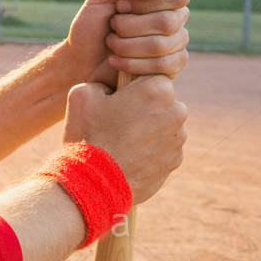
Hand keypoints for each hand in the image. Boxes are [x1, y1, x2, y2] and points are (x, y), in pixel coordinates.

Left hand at [60, 0, 190, 87]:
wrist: (81, 59)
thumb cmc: (92, 24)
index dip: (146, 3)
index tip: (120, 6)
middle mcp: (175, 16)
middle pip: (168, 22)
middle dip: (128, 27)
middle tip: (112, 26)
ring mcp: (177, 42)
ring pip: (161, 46)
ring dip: (125, 46)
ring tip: (111, 44)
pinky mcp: (172, 66)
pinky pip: (163, 66)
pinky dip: (132, 64)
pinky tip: (116, 61)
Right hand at [63, 77, 186, 203]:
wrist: (95, 183)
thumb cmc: (88, 134)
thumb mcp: (82, 93)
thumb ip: (103, 81)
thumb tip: (112, 87)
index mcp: (157, 89)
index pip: (151, 77)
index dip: (132, 86)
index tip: (118, 98)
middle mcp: (177, 112)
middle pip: (161, 101)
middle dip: (143, 107)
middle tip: (116, 120)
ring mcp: (178, 139)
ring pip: (163, 125)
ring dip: (147, 129)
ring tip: (120, 142)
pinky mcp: (175, 161)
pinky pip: (163, 148)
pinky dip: (148, 150)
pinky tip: (126, 156)